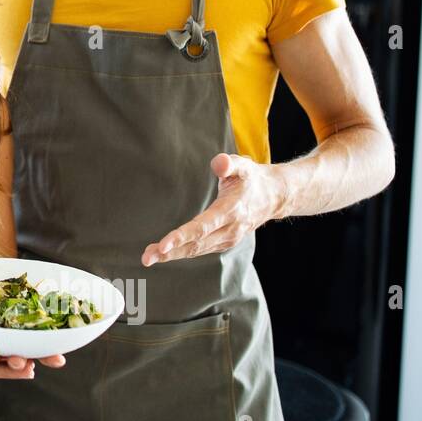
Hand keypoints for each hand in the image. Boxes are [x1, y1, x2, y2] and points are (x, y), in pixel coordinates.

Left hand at [142, 152, 286, 266]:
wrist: (274, 196)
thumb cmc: (252, 179)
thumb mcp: (244, 166)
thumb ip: (230, 163)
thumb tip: (219, 163)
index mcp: (231, 211)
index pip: (203, 227)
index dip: (182, 236)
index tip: (163, 245)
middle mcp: (230, 229)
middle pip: (196, 244)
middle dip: (170, 252)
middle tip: (147, 258)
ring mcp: (228, 238)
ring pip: (196, 250)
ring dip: (172, 255)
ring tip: (148, 256)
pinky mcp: (224, 242)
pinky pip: (200, 249)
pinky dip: (182, 252)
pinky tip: (164, 253)